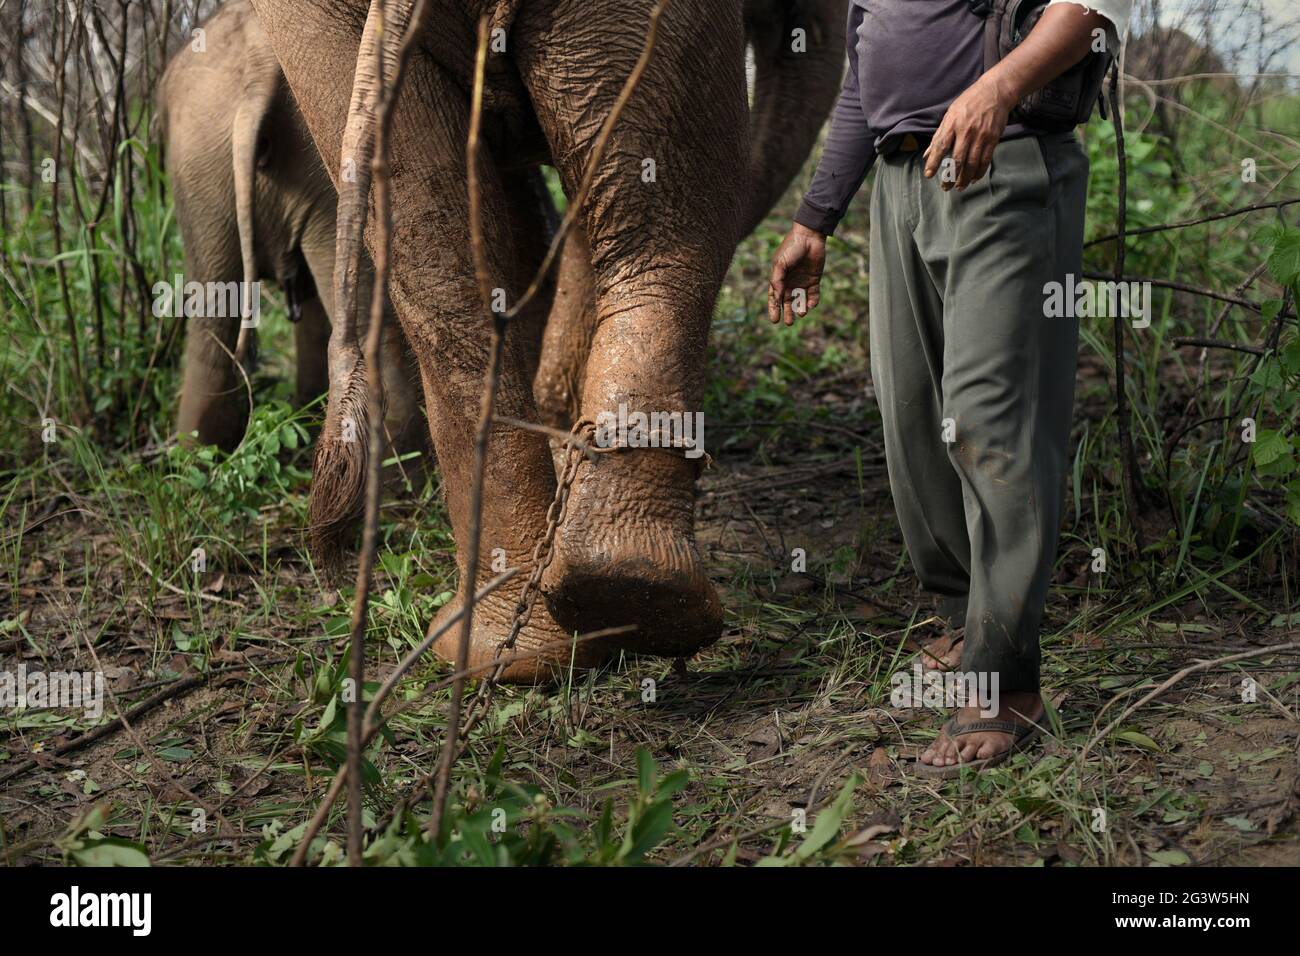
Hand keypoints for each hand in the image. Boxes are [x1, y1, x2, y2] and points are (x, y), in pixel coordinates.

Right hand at [767, 222, 825, 325]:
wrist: (809, 237)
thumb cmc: (791, 248)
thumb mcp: (780, 264)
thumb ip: (777, 280)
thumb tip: (777, 296)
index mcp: (779, 279)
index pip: (774, 298)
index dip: (774, 309)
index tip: (774, 320)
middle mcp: (790, 282)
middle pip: (787, 302)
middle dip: (788, 313)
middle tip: (788, 323)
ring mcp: (802, 282)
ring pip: (800, 300)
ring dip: (800, 309)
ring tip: (801, 314)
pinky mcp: (814, 280)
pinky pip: (813, 294)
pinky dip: (812, 301)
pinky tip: (810, 305)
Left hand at [923, 74, 1015, 190]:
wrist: (995, 91)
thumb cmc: (969, 102)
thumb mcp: (950, 115)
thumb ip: (939, 136)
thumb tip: (927, 155)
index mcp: (952, 124)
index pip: (940, 146)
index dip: (934, 162)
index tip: (929, 175)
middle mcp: (966, 131)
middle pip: (957, 159)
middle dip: (950, 176)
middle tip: (945, 187)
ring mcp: (981, 135)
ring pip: (971, 163)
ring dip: (964, 178)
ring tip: (959, 187)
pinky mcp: (993, 139)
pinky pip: (985, 160)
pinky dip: (979, 172)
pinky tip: (973, 179)